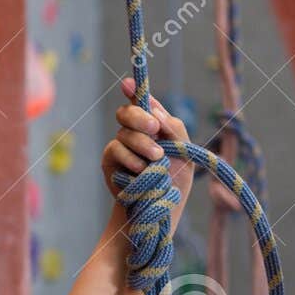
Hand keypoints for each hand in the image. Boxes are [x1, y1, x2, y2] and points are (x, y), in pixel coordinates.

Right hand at [101, 77, 194, 219]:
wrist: (160, 210)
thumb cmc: (174, 180)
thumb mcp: (184, 152)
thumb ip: (174, 128)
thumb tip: (154, 111)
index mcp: (153, 125)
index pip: (140, 102)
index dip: (133, 90)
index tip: (127, 84)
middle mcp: (134, 132)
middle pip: (126, 112)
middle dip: (140, 117)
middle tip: (155, 129)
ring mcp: (120, 146)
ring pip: (124, 132)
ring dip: (142, 144)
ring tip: (156, 159)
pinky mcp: (110, 162)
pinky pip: (115, 149)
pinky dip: (130, 158)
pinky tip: (140, 170)